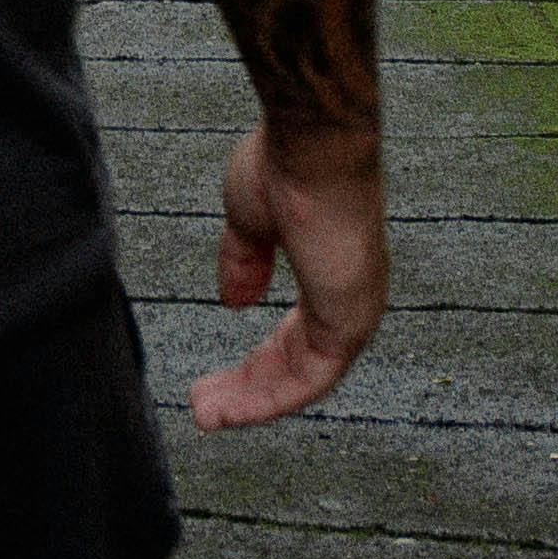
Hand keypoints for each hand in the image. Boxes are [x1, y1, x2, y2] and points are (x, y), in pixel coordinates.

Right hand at [188, 116, 387, 429]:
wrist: (311, 143)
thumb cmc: (287, 164)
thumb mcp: (250, 218)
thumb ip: (245, 261)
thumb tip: (235, 301)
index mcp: (331, 271)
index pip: (298, 335)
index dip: (259, 362)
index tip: (219, 380)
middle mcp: (350, 298)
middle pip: (297, 363)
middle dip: (249, 387)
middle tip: (205, 405)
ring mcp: (354, 311)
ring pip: (302, 379)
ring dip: (251, 401)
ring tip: (204, 415)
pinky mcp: (347, 322)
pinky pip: (308, 380)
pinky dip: (266, 400)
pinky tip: (228, 410)